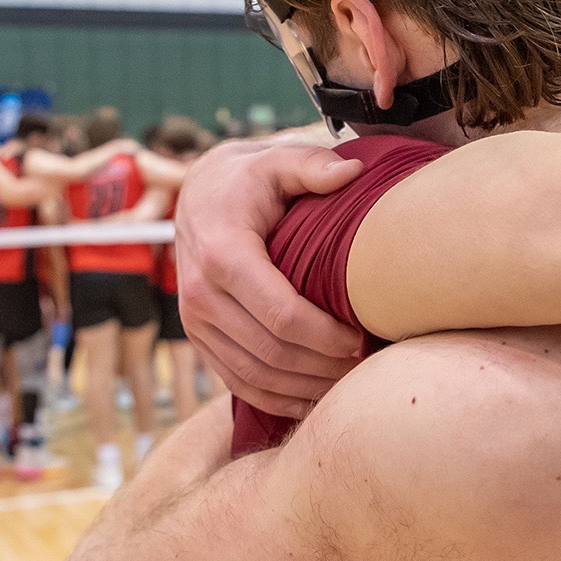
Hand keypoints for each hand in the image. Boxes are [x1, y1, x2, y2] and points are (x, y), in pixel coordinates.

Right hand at [174, 141, 365, 417]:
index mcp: (223, 254)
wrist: (198, 195)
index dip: (325, 336)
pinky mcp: (198, 338)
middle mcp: (200, 295)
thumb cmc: (248, 179)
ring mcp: (195, 321)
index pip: (281, 314)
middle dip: (323, 366)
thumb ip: (313, 166)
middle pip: (272, 352)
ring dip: (304, 387)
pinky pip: (236, 382)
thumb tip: (352, 172)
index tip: (362, 338)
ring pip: (255, 375)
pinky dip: (276, 398)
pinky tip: (312, 398)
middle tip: (366, 366)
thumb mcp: (277, 161)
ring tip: (348, 383)